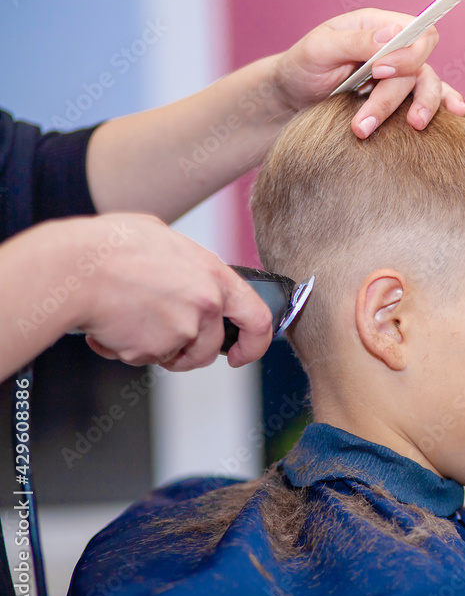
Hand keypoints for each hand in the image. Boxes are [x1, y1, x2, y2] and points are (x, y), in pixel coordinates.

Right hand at [75, 213, 272, 370]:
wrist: (75, 267)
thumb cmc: (112, 246)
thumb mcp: (163, 238)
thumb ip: (188, 263)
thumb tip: (190, 270)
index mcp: (214, 276)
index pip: (257, 318)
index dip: (254, 343)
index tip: (241, 354)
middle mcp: (204, 306)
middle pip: (208, 348)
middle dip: (187, 352)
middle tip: (162, 337)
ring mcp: (180, 330)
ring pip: (174, 355)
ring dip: (155, 347)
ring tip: (129, 318)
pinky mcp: (152, 349)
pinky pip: (142, 357)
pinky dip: (125, 348)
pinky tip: (110, 322)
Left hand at [270, 8, 464, 137]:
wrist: (293, 98)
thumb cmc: (302, 67)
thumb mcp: (320, 50)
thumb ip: (355, 41)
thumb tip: (392, 36)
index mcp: (377, 26)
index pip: (415, 31)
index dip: (407, 52)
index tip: (378, 72)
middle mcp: (394, 48)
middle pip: (419, 65)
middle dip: (396, 94)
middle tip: (366, 121)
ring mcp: (399, 74)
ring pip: (427, 86)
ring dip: (420, 108)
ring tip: (412, 128)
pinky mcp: (400, 98)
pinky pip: (431, 97)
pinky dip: (445, 104)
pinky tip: (456, 114)